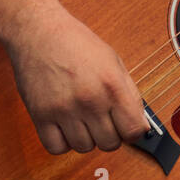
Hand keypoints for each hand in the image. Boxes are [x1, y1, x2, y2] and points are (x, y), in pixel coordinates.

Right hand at [3, 2, 150, 154]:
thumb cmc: (76, 43)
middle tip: (102, 119)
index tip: (126, 126)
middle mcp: (90, 100)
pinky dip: (62, 142)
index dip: (133, 131)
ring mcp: (64, 110)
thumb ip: (129, 93)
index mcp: (112, 84)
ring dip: (85, 138)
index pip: (133, 130)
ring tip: (81, 118)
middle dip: (110, 134)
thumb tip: (141, 123)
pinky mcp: (40, 115)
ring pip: (84, 148)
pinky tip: (64, 125)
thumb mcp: (113, 61)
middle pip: (110, 144)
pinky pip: (57, 148)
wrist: (38, 30)